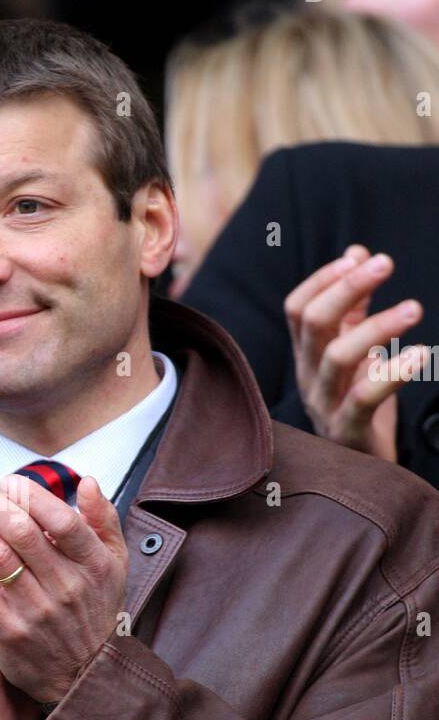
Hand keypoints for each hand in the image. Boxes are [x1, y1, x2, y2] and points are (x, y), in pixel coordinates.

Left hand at [0, 469, 128, 704]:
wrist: (86, 678)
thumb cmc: (95, 608)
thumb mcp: (114, 564)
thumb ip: (102, 520)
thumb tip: (85, 481)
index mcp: (93, 563)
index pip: (61, 521)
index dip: (30, 496)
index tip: (5, 480)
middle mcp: (66, 586)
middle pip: (20, 532)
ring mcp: (36, 611)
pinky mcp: (9, 634)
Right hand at [283, 245, 428, 460]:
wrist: (363, 468)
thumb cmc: (357, 401)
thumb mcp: (354, 350)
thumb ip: (353, 305)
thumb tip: (357, 251)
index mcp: (307, 355)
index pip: (298, 308)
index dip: (324, 279)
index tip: (360, 257)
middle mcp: (309, 377)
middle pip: (313, 324)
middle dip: (348, 287)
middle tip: (387, 263)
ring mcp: (324, 405)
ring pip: (337, 357)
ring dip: (377, 326)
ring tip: (414, 308)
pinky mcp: (348, 431)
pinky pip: (364, 398)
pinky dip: (393, 373)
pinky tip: (420, 354)